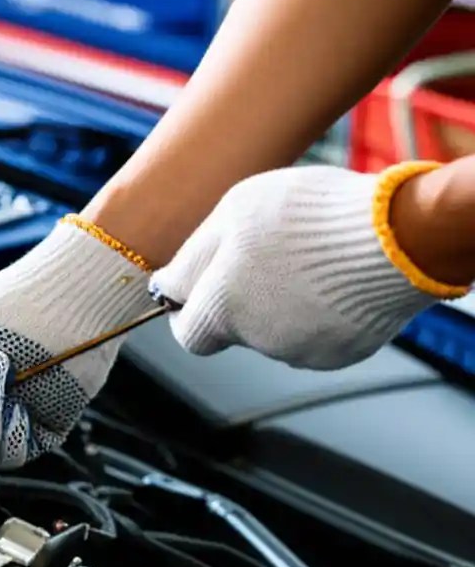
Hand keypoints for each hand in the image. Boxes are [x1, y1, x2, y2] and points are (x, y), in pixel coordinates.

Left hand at [150, 163, 470, 370]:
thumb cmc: (310, 215)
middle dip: (239, 299)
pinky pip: (315, 334)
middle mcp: (257, 340)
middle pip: (233, 328)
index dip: (190, 310)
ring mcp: (301, 351)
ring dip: (281, 302)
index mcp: (222, 308)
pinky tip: (338, 279)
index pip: (189, 333)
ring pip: (275, 331)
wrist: (400, 236)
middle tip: (266, 258)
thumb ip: (194, 256)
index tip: (201, 287)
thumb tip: (167, 287)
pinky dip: (319, 313)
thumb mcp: (235, 213)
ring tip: (311, 258)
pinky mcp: (341, 353)